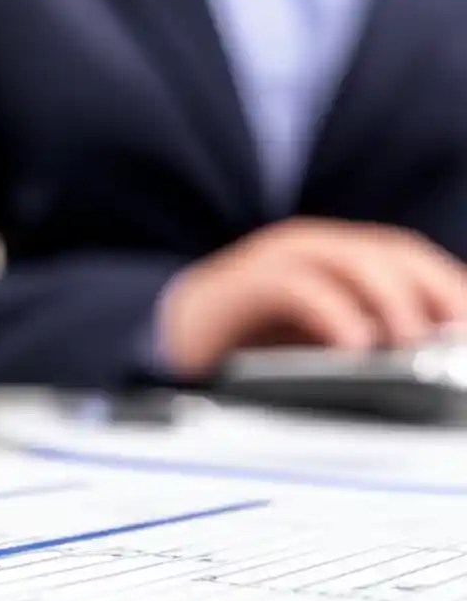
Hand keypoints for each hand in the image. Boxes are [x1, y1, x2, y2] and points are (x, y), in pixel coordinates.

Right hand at [159, 218, 466, 378]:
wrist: (163, 340)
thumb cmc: (243, 344)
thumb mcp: (318, 340)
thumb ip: (366, 333)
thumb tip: (426, 352)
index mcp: (332, 255)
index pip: (408, 258)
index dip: (449, 285)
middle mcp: (308, 247)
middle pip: (391, 252)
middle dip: (434, 289)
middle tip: (457, 334)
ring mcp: (273, 260)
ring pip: (352, 262)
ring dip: (393, 302)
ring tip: (412, 343)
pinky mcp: (243, 284)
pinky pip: (299, 289)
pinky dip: (335, 316)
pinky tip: (354, 346)